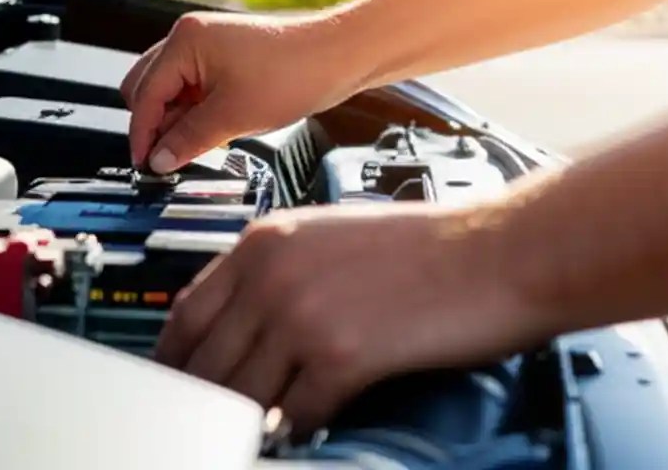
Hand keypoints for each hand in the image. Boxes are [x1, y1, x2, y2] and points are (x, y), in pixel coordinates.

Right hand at [122, 11, 351, 173]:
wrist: (338, 57)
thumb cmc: (294, 74)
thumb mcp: (233, 117)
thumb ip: (188, 140)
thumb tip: (159, 160)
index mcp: (185, 41)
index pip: (146, 94)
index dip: (143, 134)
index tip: (146, 165)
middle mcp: (189, 36)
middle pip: (146, 87)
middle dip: (155, 123)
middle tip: (167, 158)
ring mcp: (204, 44)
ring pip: (168, 89)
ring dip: (175, 118)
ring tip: (195, 144)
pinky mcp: (220, 55)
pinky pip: (190, 86)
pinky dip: (192, 110)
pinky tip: (210, 130)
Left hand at [153, 203, 547, 434]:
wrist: (497, 249)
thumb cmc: (424, 244)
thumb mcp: (325, 236)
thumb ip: (274, 273)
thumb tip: (239, 326)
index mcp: (264, 242)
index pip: (186, 312)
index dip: (171, 358)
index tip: (170, 382)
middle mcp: (272, 275)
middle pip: (206, 359)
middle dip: (201, 397)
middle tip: (198, 422)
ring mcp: (303, 317)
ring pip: (243, 392)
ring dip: (247, 418)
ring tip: (251, 431)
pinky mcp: (342, 357)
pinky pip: (297, 414)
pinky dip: (296, 429)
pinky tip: (303, 431)